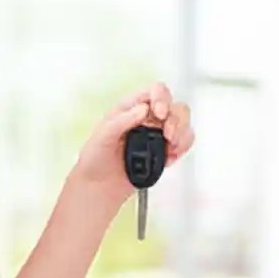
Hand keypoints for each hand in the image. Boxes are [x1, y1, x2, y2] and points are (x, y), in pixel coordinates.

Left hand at [71, 82, 194, 207]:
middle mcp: (146, 118)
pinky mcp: (163, 151)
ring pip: (183, 123)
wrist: (99, 186)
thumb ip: (121, 121)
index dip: (162, 98)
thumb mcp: (102, 136)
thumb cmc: (95, 159)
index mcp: (130, 108)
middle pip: (175, 106)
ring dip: (182, 134)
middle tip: (167, 135)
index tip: (159, 114)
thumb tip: (143, 109)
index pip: (155, 91)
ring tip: (170, 147)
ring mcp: (157, 134)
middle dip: (176, 120)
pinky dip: (182, 148)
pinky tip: (170, 157)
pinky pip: (183, 142)